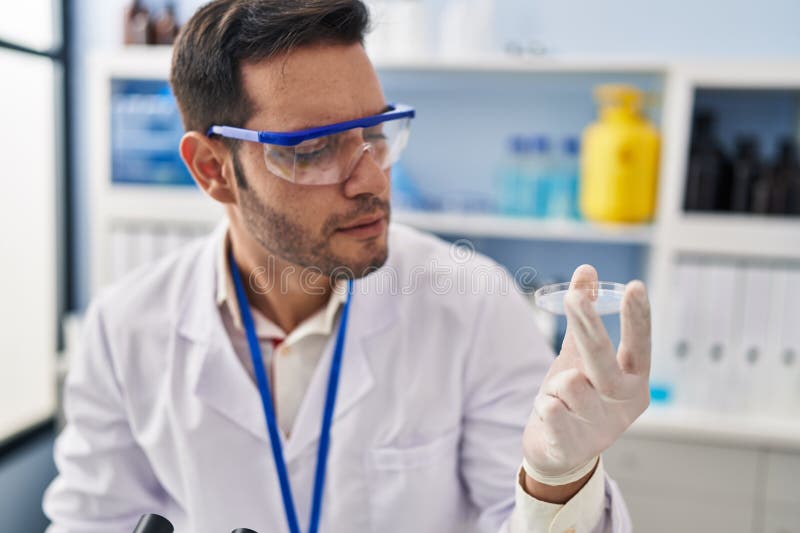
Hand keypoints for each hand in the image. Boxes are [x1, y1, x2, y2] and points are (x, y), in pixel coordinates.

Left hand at [523, 264, 650, 482]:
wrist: (559, 453)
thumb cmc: (575, 395)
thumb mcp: (579, 354)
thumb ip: (583, 315)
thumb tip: (587, 269)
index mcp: (634, 380)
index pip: (640, 346)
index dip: (638, 318)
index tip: (635, 286)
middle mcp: (625, 404)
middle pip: (606, 362)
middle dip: (590, 328)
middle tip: (574, 297)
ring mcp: (602, 428)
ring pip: (570, 384)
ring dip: (556, 383)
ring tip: (559, 394)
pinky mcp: (574, 446)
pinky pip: (551, 410)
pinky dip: (545, 404)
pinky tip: (550, 412)